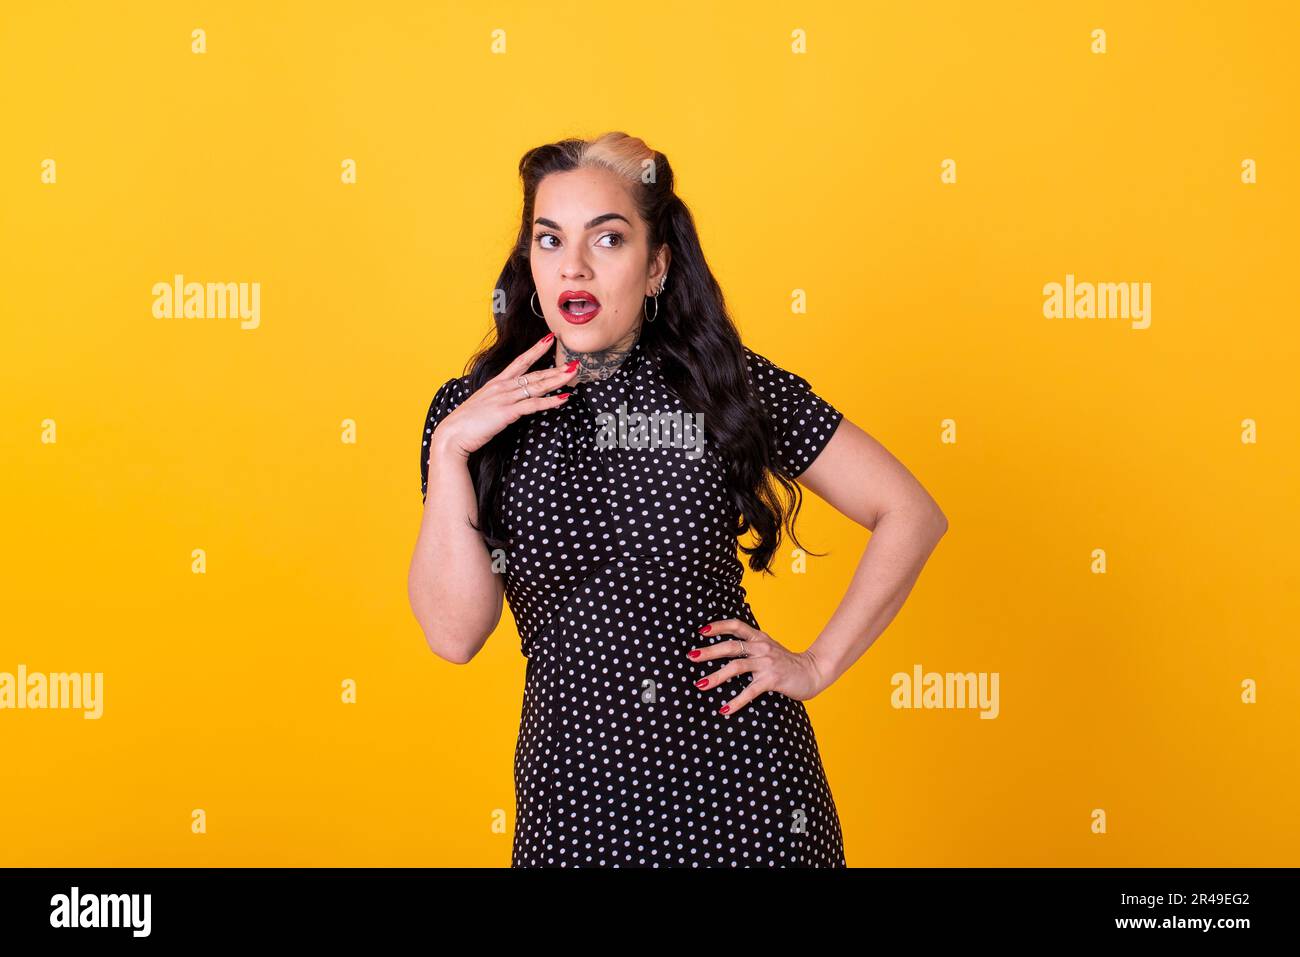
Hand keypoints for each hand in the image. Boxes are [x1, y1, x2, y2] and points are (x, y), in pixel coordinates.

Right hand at [432, 333, 578, 460]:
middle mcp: (502, 387)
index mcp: (497, 383)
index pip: (520, 361)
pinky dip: (550, 402)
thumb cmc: (467, 423)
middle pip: (534, 374)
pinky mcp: (507, 412)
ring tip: (572, 374)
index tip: (549, 339)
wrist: (452, 434)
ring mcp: (505, 398)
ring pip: (536, 386)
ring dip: (557, 380)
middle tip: (574, 362)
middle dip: (556, 368)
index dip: (536, 350)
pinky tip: (562, 400)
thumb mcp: (484, 405)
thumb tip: (508, 402)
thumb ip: (497, 400)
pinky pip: (533, 405)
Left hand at [686, 619, 827, 715]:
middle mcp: (762, 647)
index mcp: (759, 637)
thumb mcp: (769, 648)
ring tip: (700, 685)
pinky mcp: (773, 679)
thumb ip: (752, 646)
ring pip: (736, 667)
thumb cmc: (787, 662)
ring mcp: (767, 663)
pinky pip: (750, 691)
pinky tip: (725, 709)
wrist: (813, 671)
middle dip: (709, 651)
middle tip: (691, 656)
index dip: (719, 626)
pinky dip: (736, 701)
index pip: (737, 625)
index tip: (701, 631)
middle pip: (731, 646)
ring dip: (716, 676)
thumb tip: (726, 649)